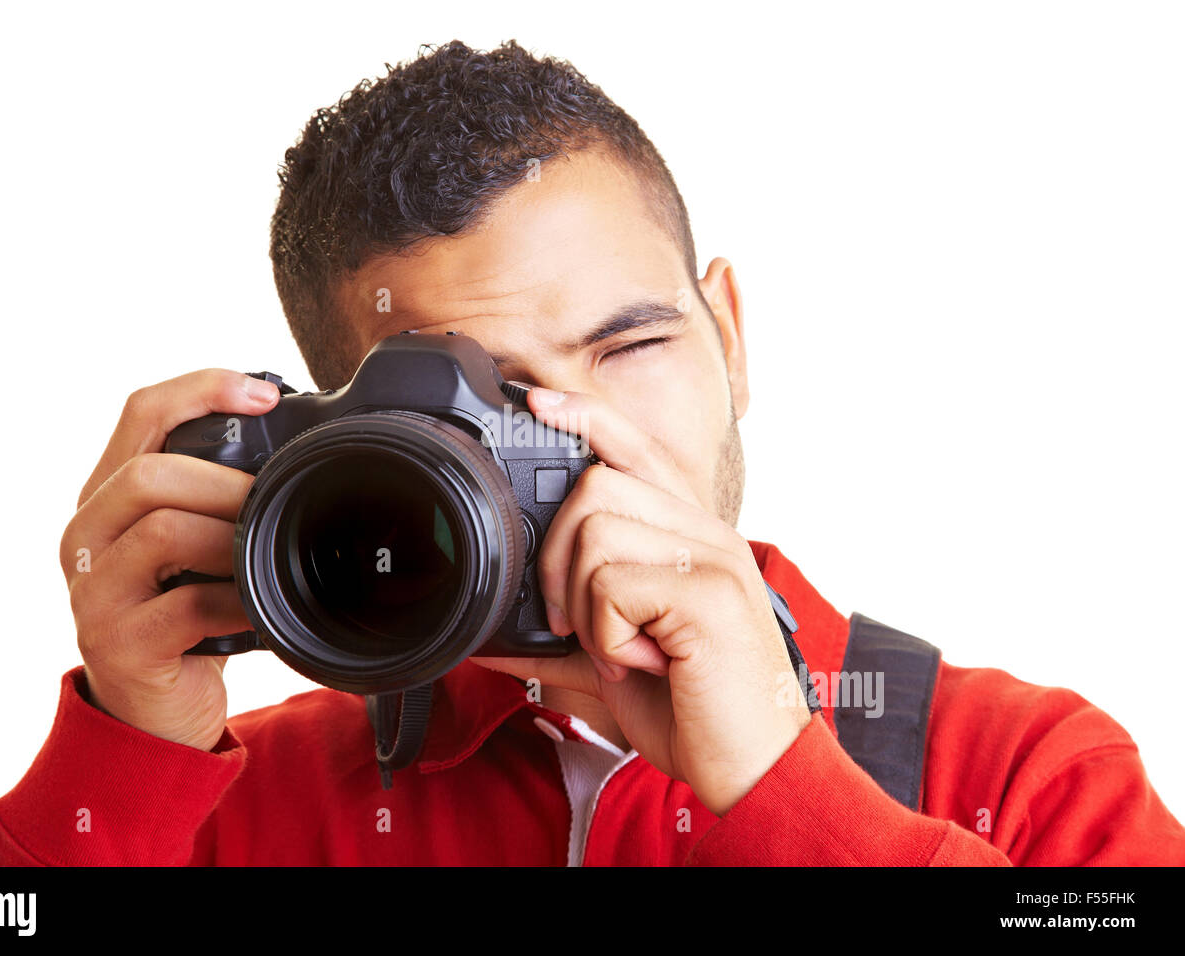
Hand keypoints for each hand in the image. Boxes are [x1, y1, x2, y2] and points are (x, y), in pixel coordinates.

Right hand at [59, 369, 278, 750]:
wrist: (157, 713)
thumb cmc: (185, 617)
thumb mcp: (192, 546)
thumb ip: (213, 497)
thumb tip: (292, 445)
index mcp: (105, 497)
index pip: (140, 413)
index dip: (202, 390)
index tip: (265, 393)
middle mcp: (87, 537)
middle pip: (149, 473)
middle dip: (226, 480)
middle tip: (273, 500)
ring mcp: (95, 593)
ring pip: (164, 532)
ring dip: (231, 538)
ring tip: (264, 554)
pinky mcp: (120, 644)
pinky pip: (186, 606)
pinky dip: (237, 601)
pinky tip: (259, 608)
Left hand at [474, 387, 811, 815]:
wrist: (753, 771)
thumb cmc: (694, 713)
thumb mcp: (615, 666)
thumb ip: (560, 641)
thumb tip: (490, 641)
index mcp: (691, 538)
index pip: (636, 449)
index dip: (585, 418)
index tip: (537, 402)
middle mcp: (708, 534)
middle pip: (596, 485)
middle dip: (557, 556)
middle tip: (572, 621)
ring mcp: (713, 557)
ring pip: (596, 531)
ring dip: (584, 605)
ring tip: (623, 648)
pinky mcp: (708, 592)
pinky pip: (612, 585)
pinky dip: (607, 636)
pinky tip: (643, 663)